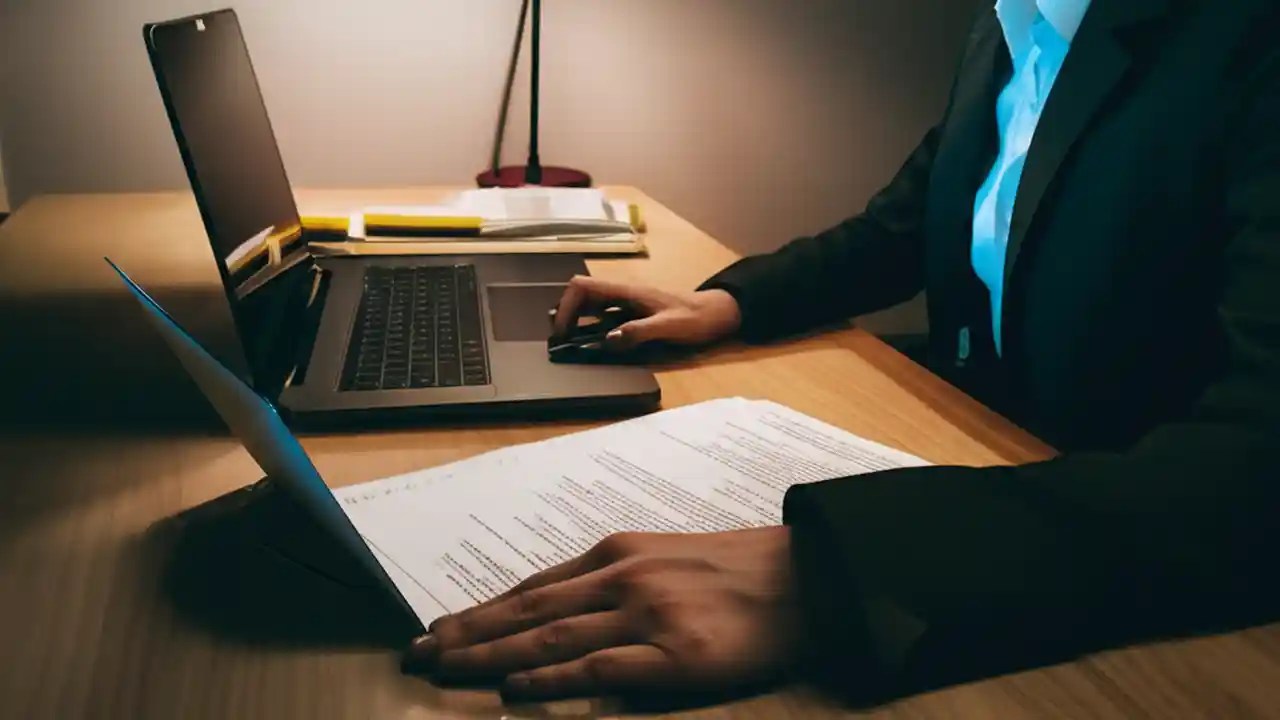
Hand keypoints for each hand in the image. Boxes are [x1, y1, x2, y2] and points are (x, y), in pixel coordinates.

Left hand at [403, 528, 800, 700]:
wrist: (809, 578)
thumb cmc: (738, 570)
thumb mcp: (664, 557)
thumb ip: (610, 581)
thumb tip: (552, 611)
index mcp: (617, 553)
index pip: (531, 587)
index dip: (479, 610)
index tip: (436, 627)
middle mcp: (622, 578)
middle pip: (526, 610)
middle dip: (465, 634)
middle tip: (414, 654)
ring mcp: (647, 614)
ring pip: (549, 637)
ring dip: (489, 656)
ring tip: (443, 671)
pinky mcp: (676, 654)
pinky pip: (599, 668)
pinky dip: (551, 679)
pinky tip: (515, 689)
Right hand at [552, 276, 742, 351]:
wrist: (717, 313)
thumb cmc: (696, 318)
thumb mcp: (669, 327)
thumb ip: (639, 331)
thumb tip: (609, 340)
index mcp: (628, 291)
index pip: (582, 287)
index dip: (566, 306)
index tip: (562, 331)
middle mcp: (623, 293)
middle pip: (581, 293)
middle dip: (565, 312)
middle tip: (560, 339)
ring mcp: (627, 301)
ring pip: (591, 303)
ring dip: (576, 318)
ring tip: (568, 341)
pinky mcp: (632, 311)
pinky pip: (603, 314)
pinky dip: (590, 325)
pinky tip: (590, 341)